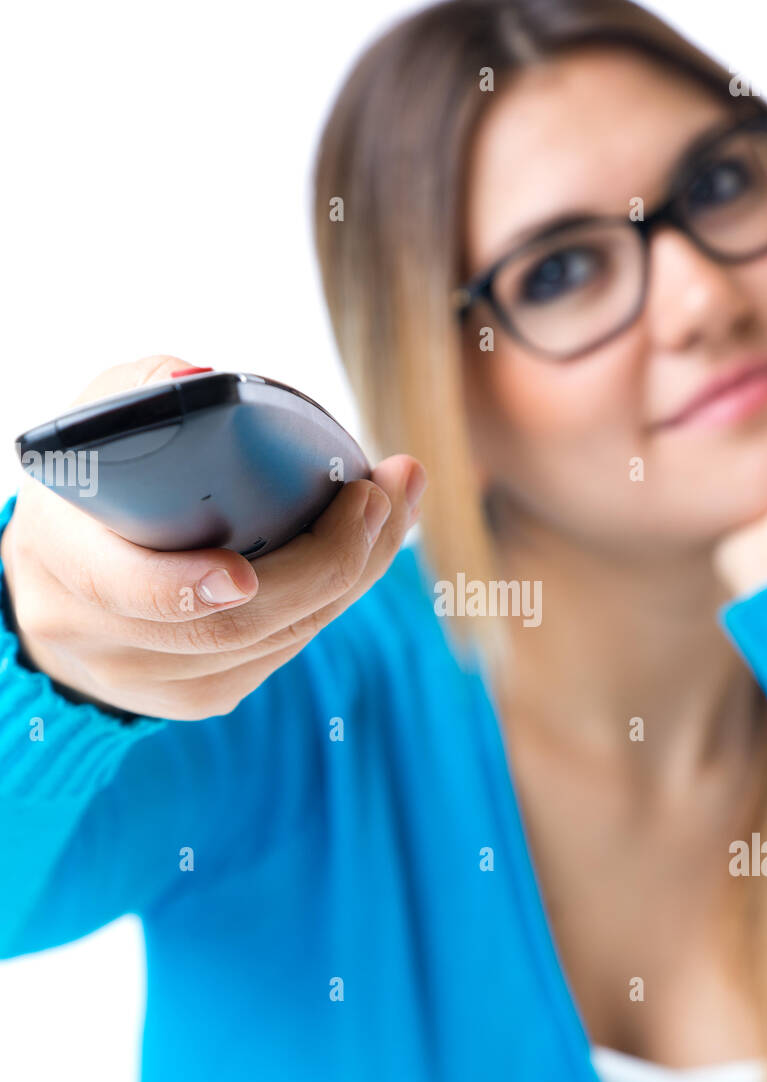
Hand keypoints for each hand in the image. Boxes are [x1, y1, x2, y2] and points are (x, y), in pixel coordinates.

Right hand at [1, 356, 426, 719]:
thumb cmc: (93, 489)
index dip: (184, 588)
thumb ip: (145, 394)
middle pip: (227, 625)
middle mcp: (94, 631)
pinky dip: (329, 603)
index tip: (244, 570)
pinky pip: (279, 656)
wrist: (63, 585)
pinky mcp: (196, 698)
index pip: (124, 588)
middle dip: (325, 562)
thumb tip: (208, 384)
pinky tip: (360, 552)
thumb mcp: (100, 427)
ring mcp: (145, 678)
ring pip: (272, 643)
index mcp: (60, 556)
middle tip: (382, 494)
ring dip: (350, 576)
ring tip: (393, 505)